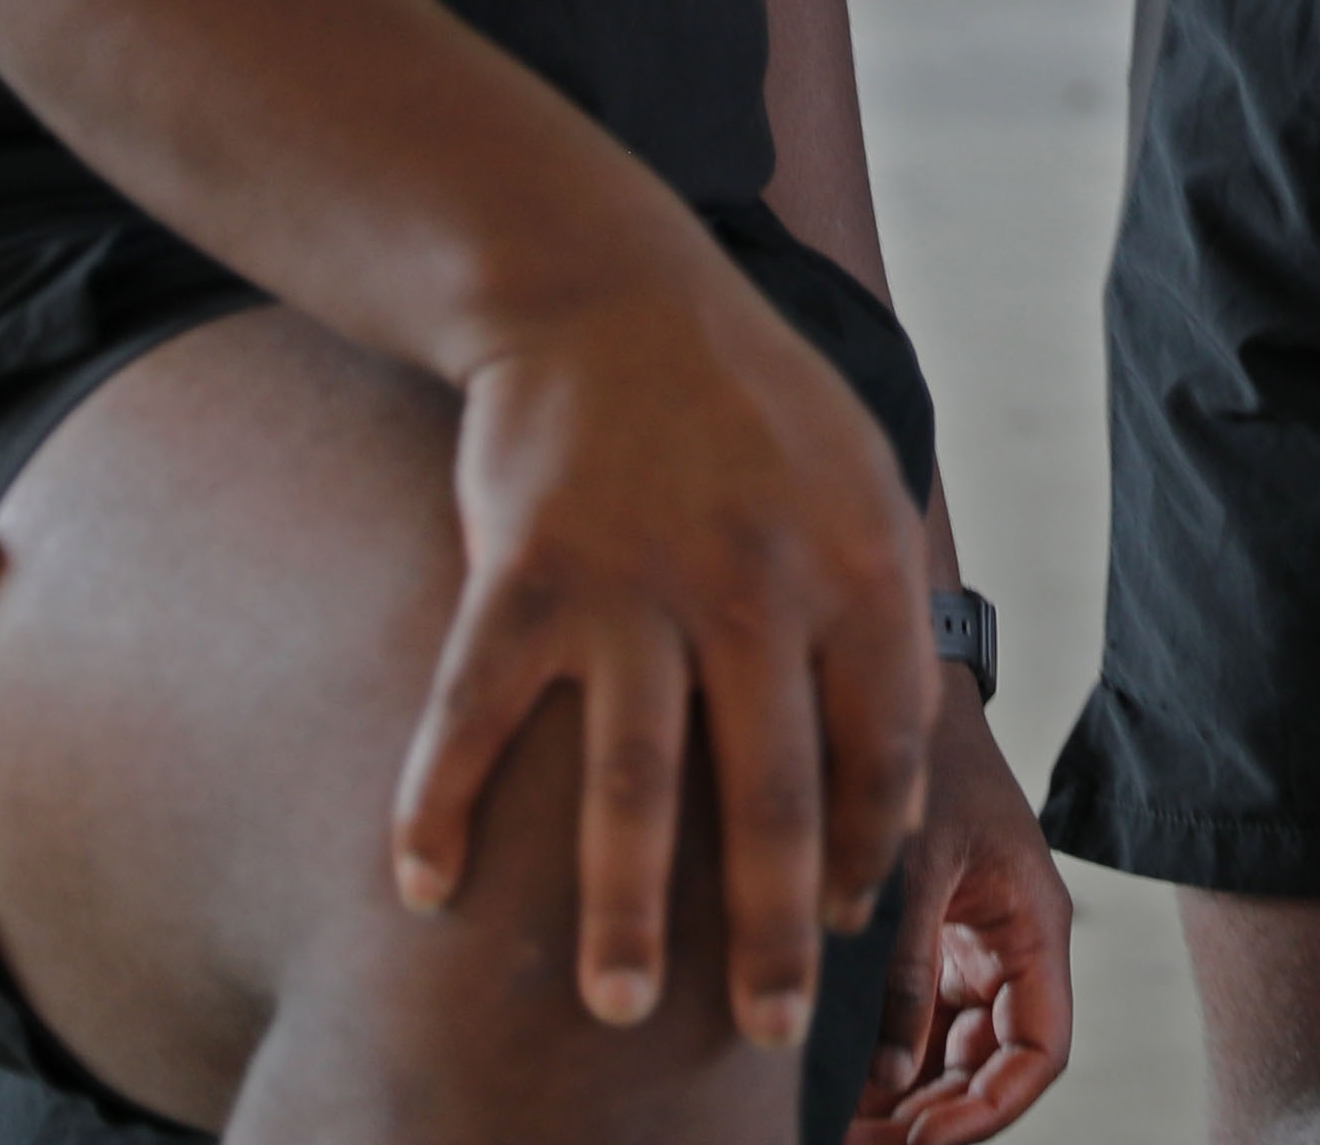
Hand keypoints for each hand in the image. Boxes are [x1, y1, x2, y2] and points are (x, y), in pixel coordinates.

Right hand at [389, 267, 938, 1057]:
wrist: (607, 289)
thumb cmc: (744, 401)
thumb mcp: (858, 477)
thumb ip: (879, 612)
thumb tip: (896, 767)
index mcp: (856, 563)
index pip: (881, 747)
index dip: (865, 848)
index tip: (845, 922)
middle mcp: (756, 583)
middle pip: (771, 796)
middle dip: (770, 932)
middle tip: (763, 1028)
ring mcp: (637, 582)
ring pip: (634, 785)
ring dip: (624, 910)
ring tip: (615, 1005)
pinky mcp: (524, 573)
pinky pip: (477, 715)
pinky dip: (440, 807)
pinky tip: (423, 888)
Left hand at [852, 679, 1077, 1142]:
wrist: (911, 686)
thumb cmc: (932, 754)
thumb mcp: (922, 862)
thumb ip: (906, 970)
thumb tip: (883, 1081)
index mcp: (1036, 926)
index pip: (1040, 1051)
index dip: (991, 1108)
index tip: (927, 1138)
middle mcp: (1011, 950)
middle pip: (993, 1067)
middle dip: (938, 1119)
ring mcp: (971, 950)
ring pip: (953, 1058)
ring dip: (907, 1103)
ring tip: (846, 1133)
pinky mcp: (932, 945)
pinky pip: (919, 1027)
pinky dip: (886, 1067)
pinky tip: (843, 1096)